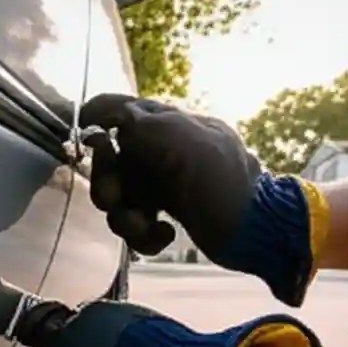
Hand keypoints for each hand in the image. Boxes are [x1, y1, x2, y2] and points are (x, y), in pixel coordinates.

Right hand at [79, 94, 328, 306]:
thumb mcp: (188, 146)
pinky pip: (135, 222)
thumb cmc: (224, 186)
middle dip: (107, 186)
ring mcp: (163, 183)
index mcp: (168, 125)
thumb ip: (145, 125)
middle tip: (116, 201)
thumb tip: (104, 116)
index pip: (117, 111)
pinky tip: (164, 235)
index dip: (96, 125)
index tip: (88, 145)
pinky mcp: (167, 213)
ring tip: (146, 227)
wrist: (259, 232)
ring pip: (119, 198)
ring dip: (125, 218)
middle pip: (109, 163)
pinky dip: (143, 235)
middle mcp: (161, 150)